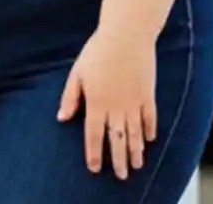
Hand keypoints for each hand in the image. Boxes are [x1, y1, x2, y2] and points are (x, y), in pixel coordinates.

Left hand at [58, 28, 157, 179]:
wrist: (126, 36)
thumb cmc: (97, 51)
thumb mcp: (77, 73)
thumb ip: (70, 97)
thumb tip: (62, 117)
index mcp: (97, 102)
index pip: (94, 134)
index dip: (94, 153)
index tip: (95, 168)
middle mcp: (117, 106)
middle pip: (118, 139)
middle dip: (119, 160)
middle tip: (122, 176)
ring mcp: (135, 102)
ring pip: (136, 133)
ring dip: (136, 151)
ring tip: (137, 166)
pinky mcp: (148, 94)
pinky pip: (150, 118)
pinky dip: (150, 130)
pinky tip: (150, 141)